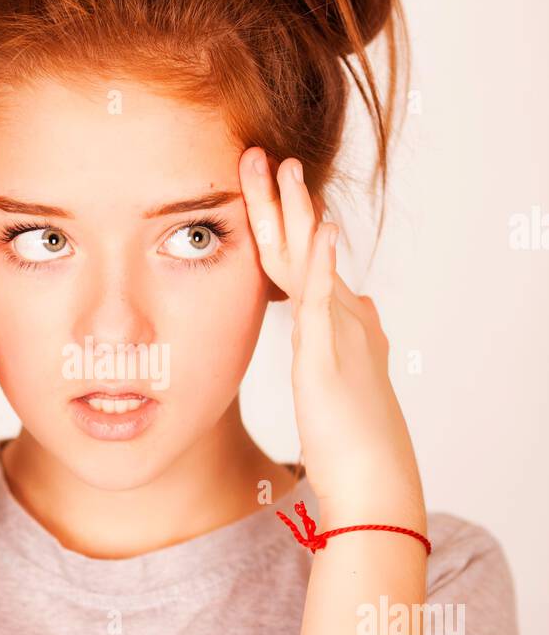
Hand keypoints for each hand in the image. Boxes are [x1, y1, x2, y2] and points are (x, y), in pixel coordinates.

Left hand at [238, 149, 424, 526]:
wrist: (374, 479)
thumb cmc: (352, 441)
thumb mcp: (341, 380)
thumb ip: (339, 341)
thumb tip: (358, 307)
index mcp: (338, 322)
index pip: (302, 261)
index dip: (283, 222)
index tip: (265, 184)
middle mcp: (344, 318)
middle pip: (304, 247)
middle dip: (283, 200)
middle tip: (260, 155)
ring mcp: (340, 333)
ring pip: (313, 262)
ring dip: (300, 214)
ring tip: (286, 170)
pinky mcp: (331, 358)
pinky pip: (326, 304)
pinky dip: (324, 267)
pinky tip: (323, 232)